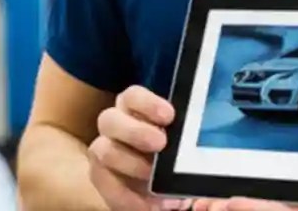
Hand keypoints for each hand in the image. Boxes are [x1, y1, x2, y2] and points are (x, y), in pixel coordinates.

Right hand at [87, 86, 182, 210]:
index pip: (132, 97)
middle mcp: (114, 126)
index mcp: (134, 110)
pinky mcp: (99, 177)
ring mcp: (103, 150)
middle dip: (135, 131)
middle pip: (110, 119)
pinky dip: (126, 195)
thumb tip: (198, 142)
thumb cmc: (172, 161)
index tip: (169, 116)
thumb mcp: (182, 148)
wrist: (158, 191)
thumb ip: (184, 140)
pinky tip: (147, 203)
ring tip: (153, 176)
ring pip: (103, 150)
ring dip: (130, 163)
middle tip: (160, 143)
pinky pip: (103, 183)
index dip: (147, 103)